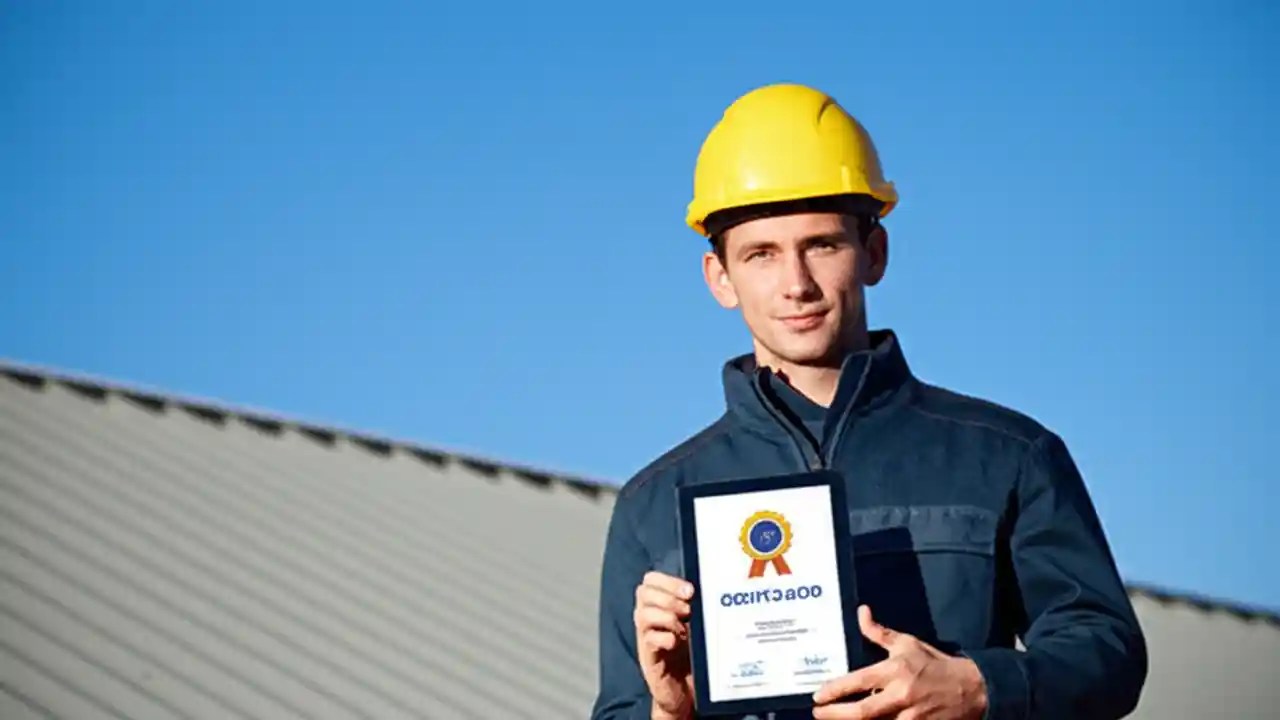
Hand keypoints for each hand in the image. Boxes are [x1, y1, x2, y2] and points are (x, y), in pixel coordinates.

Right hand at [633, 571, 695, 719]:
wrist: (686, 693)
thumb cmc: (692, 656)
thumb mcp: (696, 626)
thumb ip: (695, 608)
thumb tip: (708, 588)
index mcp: (659, 606)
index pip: (651, 580)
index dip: (667, 580)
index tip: (690, 590)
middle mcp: (648, 619)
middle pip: (643, 592)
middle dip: (668, 595)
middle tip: (688, 608)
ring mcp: (646, 639)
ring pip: (642, 614)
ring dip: (666, 615)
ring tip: (683, 626)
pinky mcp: (649, 658)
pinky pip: (648, 640)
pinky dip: (664, 637)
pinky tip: (676, 642)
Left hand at [812, 605, 987, 718]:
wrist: (972, 688)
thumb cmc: (935, 663)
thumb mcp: (908, 643)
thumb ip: (880, 633)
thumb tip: (861, 612)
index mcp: (895, 670)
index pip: (858, 681)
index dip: (835, 690)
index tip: (817, 696)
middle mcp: (901, 694)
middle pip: (862, 712)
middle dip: (835, 715)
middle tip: (818, 714)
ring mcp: (911, 716)